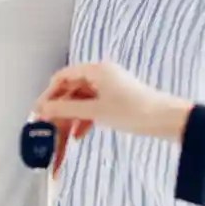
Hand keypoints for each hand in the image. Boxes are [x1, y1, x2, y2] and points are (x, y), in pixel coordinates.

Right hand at [34, 62, 193, 141]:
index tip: (39, 111)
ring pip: (81, 101)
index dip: (48, 94)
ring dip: (71, 117)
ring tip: (61, 135)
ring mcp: (109, 87)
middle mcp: (101, 75)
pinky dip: (84, 119)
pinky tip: (79, 135)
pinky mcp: (116, 100)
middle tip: (47, 126)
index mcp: (96, 70)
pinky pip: (93, 107)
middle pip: (71, 90)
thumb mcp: (95, 111)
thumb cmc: (132, 111)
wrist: (165, 120)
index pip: (63, 77)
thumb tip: (43, 109)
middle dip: (59, 109)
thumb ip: (66, 109)